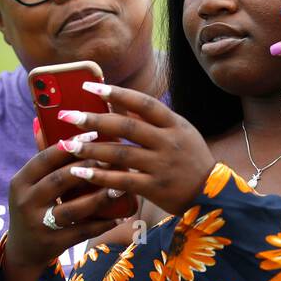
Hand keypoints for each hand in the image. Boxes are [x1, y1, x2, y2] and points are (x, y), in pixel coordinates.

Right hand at [3, 141, 124, 271]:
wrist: (24, 250)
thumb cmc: (36, 205)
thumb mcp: (32, 183)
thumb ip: (45, 158)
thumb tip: (44, 119)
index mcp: (20, 181)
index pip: (45, 158)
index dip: (70, 145)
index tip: (95, 133)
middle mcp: (25, 202)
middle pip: (60, 180)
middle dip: (89, 168)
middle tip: (114, 158)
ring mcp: (38, 224)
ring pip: (73, 208)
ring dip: (99, 197)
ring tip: (121, 187)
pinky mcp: (52, 243)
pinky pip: (82, 231)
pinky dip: (103, 223)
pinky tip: (121, 215)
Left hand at [50, 82, 217, 217]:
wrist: (211, 193)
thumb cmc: (192, 159)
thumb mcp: (182, 132)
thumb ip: (155, 120)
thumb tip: (122, 104)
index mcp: (175, 124)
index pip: (143, 103)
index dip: (116, 93)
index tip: (90, 86)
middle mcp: (169, 142)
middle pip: (127, 126)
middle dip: (95, 119)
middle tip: (69, 116)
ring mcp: (162, 165)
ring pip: (121, 153)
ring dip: (92, 148)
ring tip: (68, 144)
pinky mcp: (155, 188)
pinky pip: (122, 180)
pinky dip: (100, 176)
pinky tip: (81, 172)